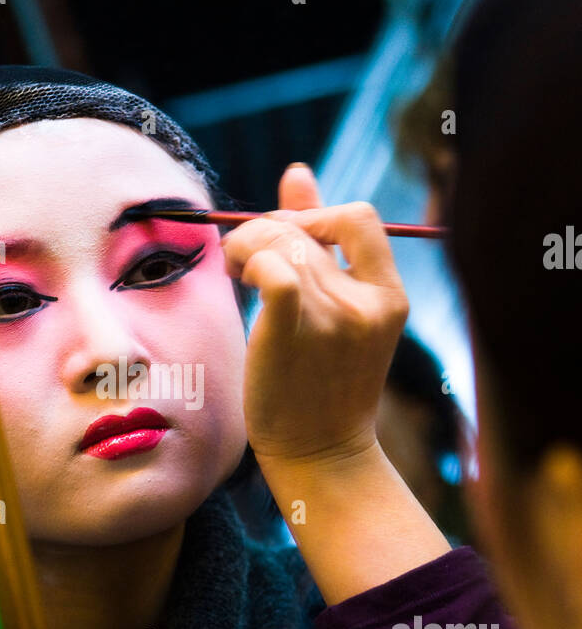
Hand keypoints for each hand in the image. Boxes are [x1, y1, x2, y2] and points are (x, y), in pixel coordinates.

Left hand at [221, 165, 408, 467]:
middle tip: (244, 261)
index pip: (360, 216)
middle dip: (265, 233)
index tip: (288, 240)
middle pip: (306, 231)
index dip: (315, 215)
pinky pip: (274, 269)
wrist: (319, 456)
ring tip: (238, 274)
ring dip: (245, 247)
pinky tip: (240, 280)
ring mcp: (335, 318)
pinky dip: (249, 261)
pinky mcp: (295, 330)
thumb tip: (296, 172)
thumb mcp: (333, 309)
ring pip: (280, 244)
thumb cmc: (320, 385)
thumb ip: (318, 241)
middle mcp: (368, 303)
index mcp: (390, 296)